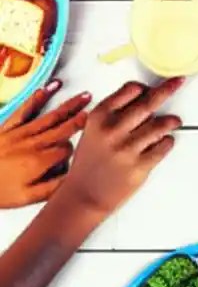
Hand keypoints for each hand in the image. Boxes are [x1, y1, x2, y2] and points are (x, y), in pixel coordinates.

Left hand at [0, 81, 89, 207]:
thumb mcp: (27, 198)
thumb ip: (53, 188)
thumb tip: (74, 179)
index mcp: (39, 161)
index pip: (68, 150)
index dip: (77, 151)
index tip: (84, 151)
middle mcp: (32, 144)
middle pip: (63, 128)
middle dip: (82, 117)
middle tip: (99, 107)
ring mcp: (19, 134)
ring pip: (50, 117)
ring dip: (68, 106)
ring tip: (84, 96)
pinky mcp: (7, 129)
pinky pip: (24, 111)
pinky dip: (36, 99)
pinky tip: (46, 89)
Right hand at [53, 79, 183, 218]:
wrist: (84, 194)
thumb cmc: (90, 162)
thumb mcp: (92, 131)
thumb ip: (114, 115)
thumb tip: (143, 97)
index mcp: (99, 117)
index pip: (129, 91)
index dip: (144, 88)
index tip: (153, 86)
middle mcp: (113, 130)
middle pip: (148, 103)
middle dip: (167, 90)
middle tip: (177, 82)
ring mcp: (127, 148)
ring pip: (160, 124)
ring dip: (171, 121)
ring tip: (174, 121)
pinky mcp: (140, 165)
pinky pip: (164, 146)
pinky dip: (167, 141)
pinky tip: (163, 141)